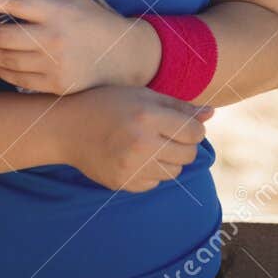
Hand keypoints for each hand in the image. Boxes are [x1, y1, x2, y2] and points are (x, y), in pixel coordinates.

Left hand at [0, 0, 158, 93]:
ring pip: (6, 61)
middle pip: (3, 37)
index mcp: (56, 11)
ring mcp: (55, 64)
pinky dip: (0, 70)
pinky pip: (18, 80)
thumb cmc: (93, 20)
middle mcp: (54, 38)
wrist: (124, 55)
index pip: (13, 2)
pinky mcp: (56, 86)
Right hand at [57, 86, 213, 192]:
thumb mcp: (140, 95)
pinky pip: (155, 183)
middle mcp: (141, 143)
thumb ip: (178, 106)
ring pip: (174, 172)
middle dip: (182, 144)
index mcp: (147, 115)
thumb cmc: (105, 103)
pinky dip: (150, 172)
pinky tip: (133, 157)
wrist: (65, 127)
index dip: (192, 128)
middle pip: (189, 154)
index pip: (195, 132)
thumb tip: (212, 113)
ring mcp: (131, 166)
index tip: (178, 123)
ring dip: (167, 159)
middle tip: (163, 134)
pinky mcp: (124, 183)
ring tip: (146, 145)